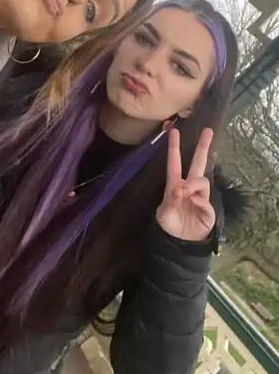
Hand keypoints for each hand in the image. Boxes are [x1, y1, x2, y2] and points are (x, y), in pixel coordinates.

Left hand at [156, 127, 214, 241]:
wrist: (181, 243)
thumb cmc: (170, 225)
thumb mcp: (164, 213)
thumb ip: (170, 201)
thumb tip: (180, 191)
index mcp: (174, 184)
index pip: (174, 162)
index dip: (173, 147)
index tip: (173, 131)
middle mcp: (188, 187)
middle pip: (198, 163)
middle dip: (202, 147)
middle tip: (208, 131)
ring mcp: (200, 196)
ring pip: (201, 180)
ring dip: (192, 184)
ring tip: (183, 193)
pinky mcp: (208, 207)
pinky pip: (205, 198)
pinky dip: (198, 199)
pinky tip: (193, 203)